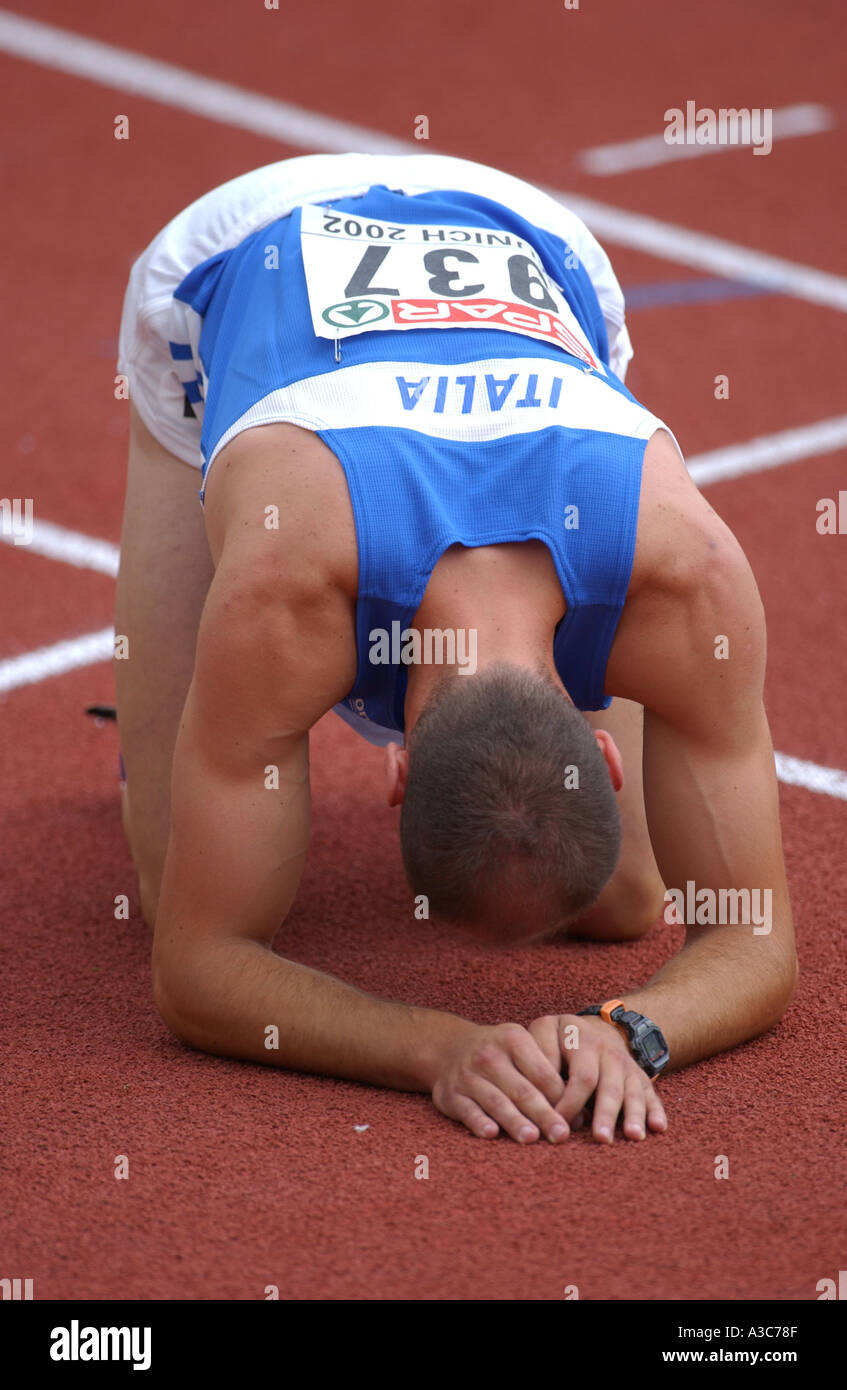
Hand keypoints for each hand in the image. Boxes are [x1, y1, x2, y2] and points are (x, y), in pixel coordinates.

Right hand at [431, 1021, 570, 1142]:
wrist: (450, 1049)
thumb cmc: (501, 1055)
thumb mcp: (522, 1049)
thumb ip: (547, 1076)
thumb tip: (580, 1116)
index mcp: (513, 1039)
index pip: (543, 1072)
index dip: (561, 1098)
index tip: (575, 1120)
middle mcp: (489, 1055)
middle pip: (522, 1090)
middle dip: (543, 1114)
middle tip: (561, 1135)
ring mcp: (468, 1075)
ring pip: (496, 1101)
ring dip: (515, 1121)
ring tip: (532, 1138)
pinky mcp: (451, 1094)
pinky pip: (467, 1110)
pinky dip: (479, 1121)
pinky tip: (492, 1134)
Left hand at [528, 1013, 666, 1142]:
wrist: (588, 1030)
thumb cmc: (553, 1047)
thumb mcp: (539, 1043)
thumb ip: (535, 1071)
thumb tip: (540, 1112)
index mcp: (568, 1032)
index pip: (567, 1068)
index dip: (564, 1099)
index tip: (557, 1123)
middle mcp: (597, 1043)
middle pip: (600, 1081)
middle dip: (600, 1111)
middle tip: (599, 1138)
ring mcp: (621, 1060)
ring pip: (627, 1089)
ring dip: (631, 1114)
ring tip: (632, 1136)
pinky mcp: (639, 1075)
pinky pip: (650, 1093)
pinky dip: (654, 1110)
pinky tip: (658, 1127)